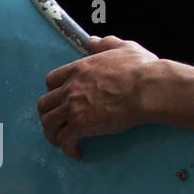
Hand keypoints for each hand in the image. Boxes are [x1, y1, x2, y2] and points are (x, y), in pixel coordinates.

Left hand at [39, 35, 161, 158]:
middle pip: (44, 104)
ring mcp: (74, 107)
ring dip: (52, 134)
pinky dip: (68, 148)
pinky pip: (65, 140)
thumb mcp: (125, 48)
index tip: (61, 99)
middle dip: (48, 114)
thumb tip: (93, 41)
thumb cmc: (142, 69)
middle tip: (57, 122)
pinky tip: (76, 152)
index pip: (51, 80)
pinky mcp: (82, 125)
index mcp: (79, 69)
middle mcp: (71, 88)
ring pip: (48, 124)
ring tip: (61, 141)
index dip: (53, 91)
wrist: (149, 88)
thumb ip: (107, 43)